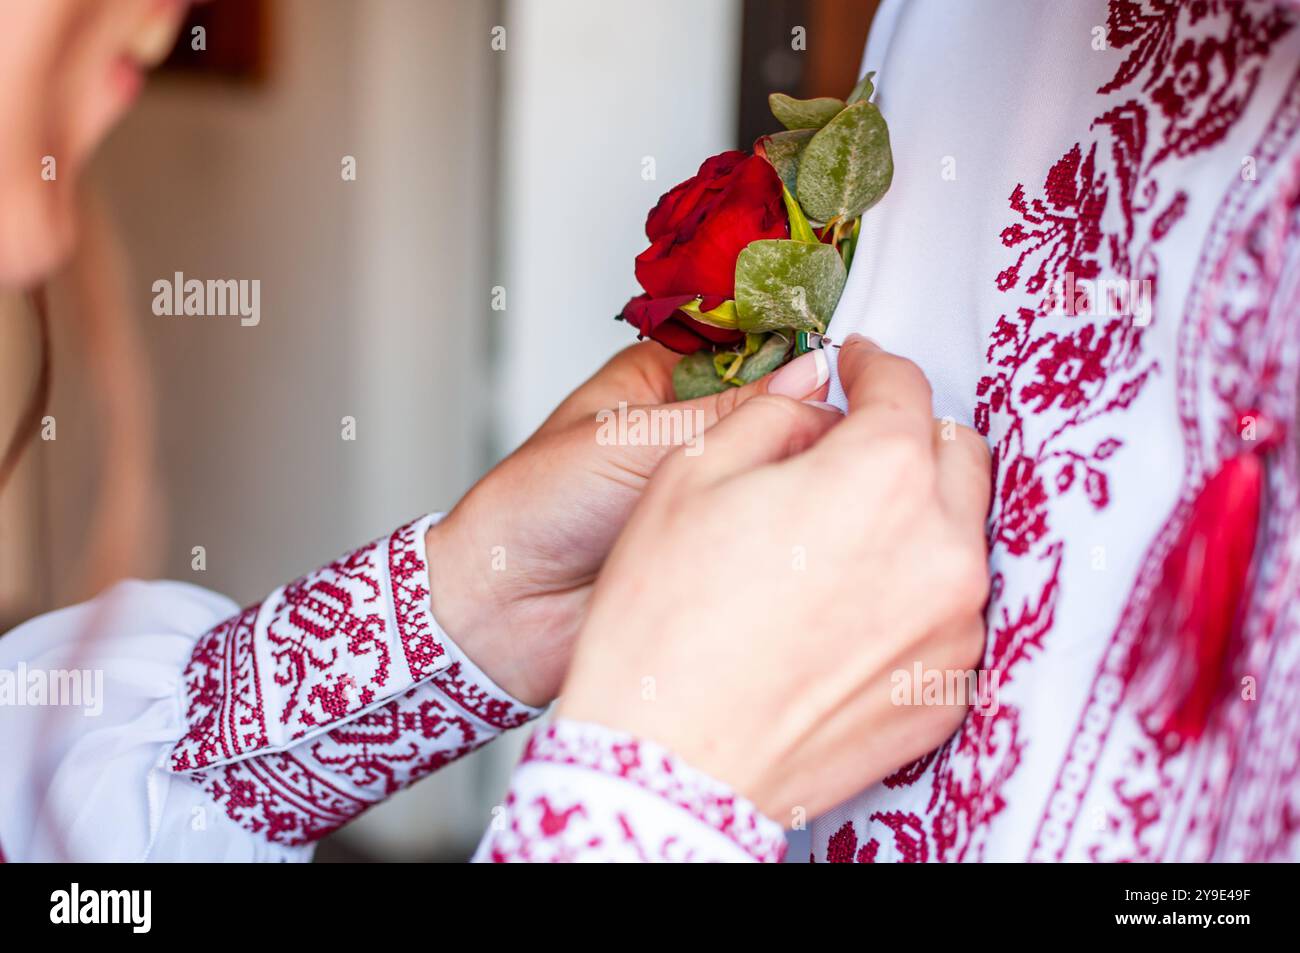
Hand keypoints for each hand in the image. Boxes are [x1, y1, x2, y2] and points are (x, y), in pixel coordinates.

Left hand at [425, 341, 832, 706]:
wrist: (502, 611)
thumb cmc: (538, 508)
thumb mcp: (635, 442)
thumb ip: (727, 412)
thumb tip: (813, 372)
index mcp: (662, 379)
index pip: (749, 348)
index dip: (800, 353)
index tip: (857, 363)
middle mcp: (692, 429)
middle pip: (775, 410)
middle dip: (815, 419)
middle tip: (867, 427)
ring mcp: (710, 490)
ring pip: (778, 469)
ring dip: (809, 473)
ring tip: (855, 472)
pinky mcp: (720, 544)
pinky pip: (771, 527)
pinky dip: (796, 525)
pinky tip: (830, 522)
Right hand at [558, 335, 991, 822]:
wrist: (667, 764)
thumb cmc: (665, 627)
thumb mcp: (691, 476)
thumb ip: (771, 415)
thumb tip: (813, 403)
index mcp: (883, 476)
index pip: (905, 386)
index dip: (872, 365)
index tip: (857, 368)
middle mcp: (943, 548)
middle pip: (956, 456)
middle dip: (908, 438)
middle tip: (851, 452)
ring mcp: (955, 630)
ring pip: (958, 539)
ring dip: (914, 521)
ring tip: (836, 547)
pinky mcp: (947, 693)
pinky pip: (947, 617)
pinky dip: (910, 597)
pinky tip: (843, 615)